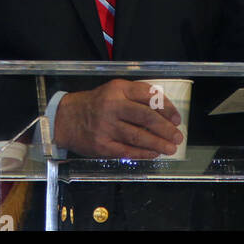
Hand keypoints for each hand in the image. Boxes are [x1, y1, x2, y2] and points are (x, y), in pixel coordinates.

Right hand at [53, 79, 183, 158]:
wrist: (65, 118)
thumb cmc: (96, 103)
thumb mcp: (114, 91)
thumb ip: (136, 96)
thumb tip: (164, 112)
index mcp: (118, 89)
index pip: (148, 96)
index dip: (167, 108)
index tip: (177, 119)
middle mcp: (112, 106)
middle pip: (146, 117)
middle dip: (166, 129)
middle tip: (177, 137)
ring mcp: (106, 127)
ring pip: (138, 136)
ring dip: (158, 144)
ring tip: (170, 148)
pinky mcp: (101, 145)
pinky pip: (127, 151)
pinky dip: (143, 153)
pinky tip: (153, 154)